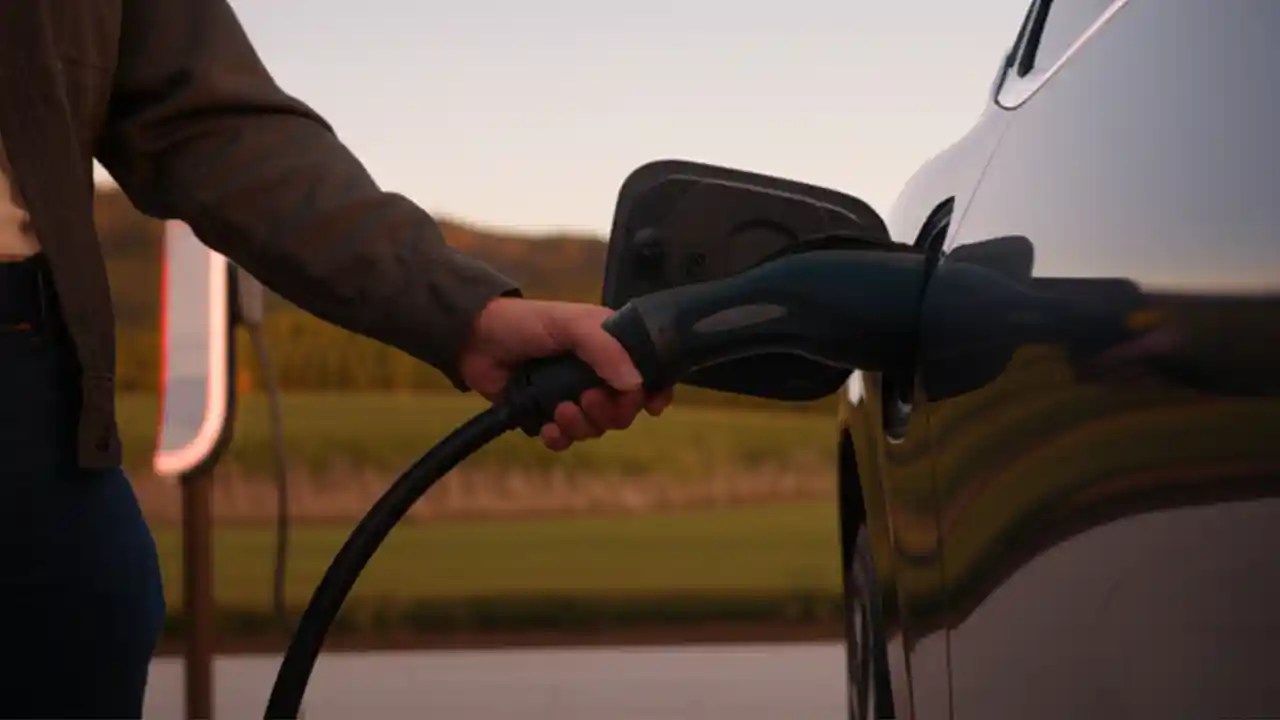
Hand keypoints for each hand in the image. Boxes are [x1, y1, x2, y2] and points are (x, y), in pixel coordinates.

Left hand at [458, 297, 673, 450]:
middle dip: (611, 412)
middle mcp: (595, 375)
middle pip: (624, 410)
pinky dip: (560, 438)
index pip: (646, 375)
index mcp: (609, 348)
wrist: (476, 339)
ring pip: (596, 428)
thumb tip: (635, 384)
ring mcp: (571, 396)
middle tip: (587, 399)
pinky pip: (566, 440)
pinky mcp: (545, 416)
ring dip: (582, 425)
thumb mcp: (571, 324)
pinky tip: (548, 427)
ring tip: (560, 409)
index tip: (652, 406)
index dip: (654, 393)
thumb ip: (606, 349)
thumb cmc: (527, 323)